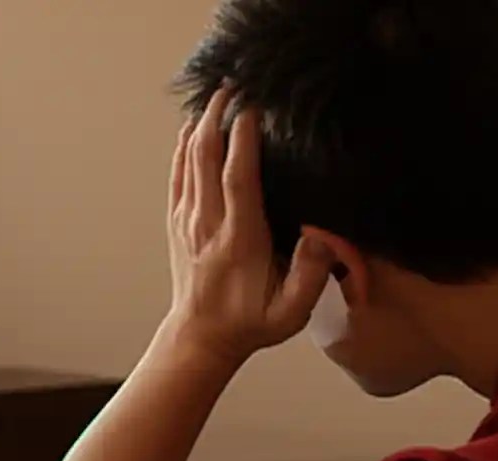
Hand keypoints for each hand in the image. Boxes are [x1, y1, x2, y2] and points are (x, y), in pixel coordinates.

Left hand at [164, 87, 335, 362]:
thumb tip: (319, 235)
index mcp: (239, 239)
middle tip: (232, 86)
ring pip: (188, 162)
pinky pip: (178, 175)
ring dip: (200, 125)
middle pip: (206, 159)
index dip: (242, 141)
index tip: (250, 109)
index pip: (238, 180)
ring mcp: (188, 221)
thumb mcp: (290, 312)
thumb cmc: (250, 323)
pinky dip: (183, 148)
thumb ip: (309, 275)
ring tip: (215, 95)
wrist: (201, 338)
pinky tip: (192, 127)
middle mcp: (208, 224)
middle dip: (217, 118)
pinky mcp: (177, 222)